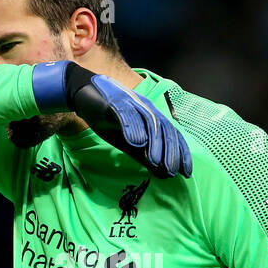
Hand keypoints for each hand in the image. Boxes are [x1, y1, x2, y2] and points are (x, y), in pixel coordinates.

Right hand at [31, 60, 191, 177]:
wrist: (82, 94)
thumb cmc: (107, 119)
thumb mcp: (127, 142)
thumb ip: (144, 157)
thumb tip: (164, 174)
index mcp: (151, 117)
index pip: (172, 135)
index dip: (181, 153)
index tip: (185, 172)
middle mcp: (145, 108)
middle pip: (164, 129)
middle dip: (170, 151)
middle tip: (171, 171)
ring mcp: (131, 104)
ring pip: (149, 122)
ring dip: (154, 143)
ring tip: (156, 161)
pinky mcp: (114, 102)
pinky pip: (126, 114)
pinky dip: (132, 128)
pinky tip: (136, 142)